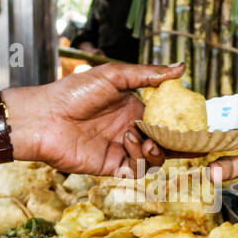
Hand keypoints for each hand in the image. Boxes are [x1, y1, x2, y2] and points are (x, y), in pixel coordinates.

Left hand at [14, 61, 182, 176]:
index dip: (179, 122)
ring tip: (142, 138)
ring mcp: (120, 148)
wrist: (44, 118)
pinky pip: (136, 169)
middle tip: (184, 140)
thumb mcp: (113, 76)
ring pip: (153, 158)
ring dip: (155, 149)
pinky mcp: (111, 166)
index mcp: (132, 108)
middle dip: (175, 142)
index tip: (194, 122)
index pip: (164, 118)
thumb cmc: (72, 92)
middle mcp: (129, 129)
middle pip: (163, 142)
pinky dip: (139, 159)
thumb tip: (180, 67)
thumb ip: (147, 75)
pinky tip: (128, 142)